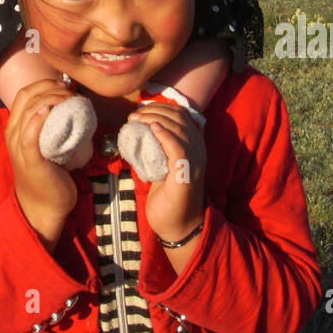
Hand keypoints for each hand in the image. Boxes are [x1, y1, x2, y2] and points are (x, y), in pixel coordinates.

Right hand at [5, 79, 77, 249]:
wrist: (43, 206)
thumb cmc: (48, 173)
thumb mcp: (44, 145)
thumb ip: (50, 127)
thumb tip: (71, 106)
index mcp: (14, 127)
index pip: (24, 93)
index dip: (44, 83)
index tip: (65, 86)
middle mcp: (12, 133)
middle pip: (27, 97)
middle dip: (51, 88)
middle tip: (72, 93)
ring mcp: (19, 147)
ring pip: (30, 111)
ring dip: (52, 99)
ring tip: (71, 100)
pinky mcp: (30, 160)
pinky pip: (29, 135)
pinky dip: (37, 119)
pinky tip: (48, 110)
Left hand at [131, 105, 205, 249]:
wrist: (177, 225)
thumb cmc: (168, 196)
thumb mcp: (163, 165)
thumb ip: (158, 147)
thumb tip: (138, 130)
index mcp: (194, 145)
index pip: (182, 114)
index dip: (161, 107)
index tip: (140, 110)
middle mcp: (199, 149)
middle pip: (180, 117)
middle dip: (154, 110)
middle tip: (133, 116)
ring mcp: (195, 161)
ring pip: (179, 128)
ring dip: (155, 119)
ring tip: (136, 120)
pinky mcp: (187, 173)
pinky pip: (178, 147)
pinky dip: (165, 134)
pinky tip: (152, 129)